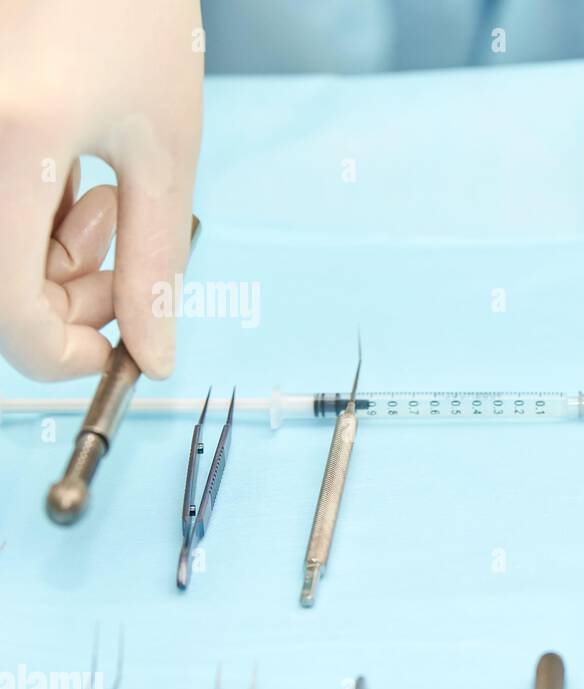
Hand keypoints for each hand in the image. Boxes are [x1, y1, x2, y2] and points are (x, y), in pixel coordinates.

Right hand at [0, 0, 202, 380]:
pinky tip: (68, 165)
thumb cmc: (131, 9)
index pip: (11, 318)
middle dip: (68, 292)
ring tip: (104, 185)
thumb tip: (156, 354)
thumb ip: (156, 261)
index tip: (119, 346)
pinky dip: (26, 210)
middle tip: (125, 246)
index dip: (67, 354)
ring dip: (47, 250)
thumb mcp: (163, 144)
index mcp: (7, 148)